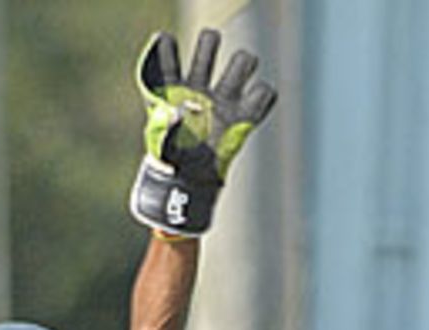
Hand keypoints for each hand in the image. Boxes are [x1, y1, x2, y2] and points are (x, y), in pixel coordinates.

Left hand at [129, 28, 276, 235]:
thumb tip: (182, 113)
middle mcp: (200, 89)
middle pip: (210, 47)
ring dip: (243, 65)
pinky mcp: (243, 118)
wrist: (188, 188)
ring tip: (230, 87)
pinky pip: (265, 95)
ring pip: (243, 62)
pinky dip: (264, 95)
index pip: (168, 62)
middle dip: (209, 46)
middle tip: (208, 51)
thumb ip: (168, 131)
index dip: (165, 51)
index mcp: (174, 92)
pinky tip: (255, 101)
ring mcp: (223, 100)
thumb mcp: (163, 150)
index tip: (163, 43)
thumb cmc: (171, 166)